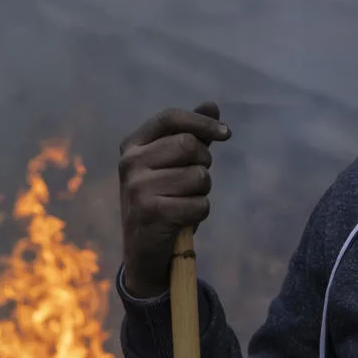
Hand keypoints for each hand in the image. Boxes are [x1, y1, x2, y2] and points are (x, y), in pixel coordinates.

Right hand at [117, 102, 230, 298]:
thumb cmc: (162, 201)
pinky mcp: (149, 212)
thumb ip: (190, 135)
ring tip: (185, 202)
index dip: (202, 122)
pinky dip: (200, 212)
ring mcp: (137, 187)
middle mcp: (130, 162)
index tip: (227, 134)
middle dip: (204, 164)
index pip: (170, 118)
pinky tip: (184, 220)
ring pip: (198, 176)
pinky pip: (199, 204)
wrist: (143, 251)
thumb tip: (212, 105)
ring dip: (202, 192)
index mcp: (133, 145)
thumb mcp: (172, 166)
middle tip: (195, 182)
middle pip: (189, 145)